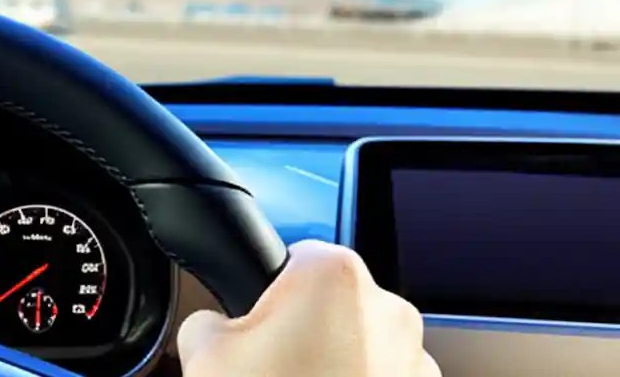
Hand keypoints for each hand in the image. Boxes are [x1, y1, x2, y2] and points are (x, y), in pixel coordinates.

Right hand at [178, 240, 439, 375]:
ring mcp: (415, 360)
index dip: (268, 291)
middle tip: (269, 369)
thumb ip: (206, 322)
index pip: (295, 256)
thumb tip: (213, 328)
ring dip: (336, 365)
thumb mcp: (204, 355)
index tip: (257, 323)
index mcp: (334, 277)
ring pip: (363, 345)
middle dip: (304, 330)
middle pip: (333, 303)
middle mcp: (388, 310)